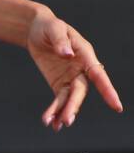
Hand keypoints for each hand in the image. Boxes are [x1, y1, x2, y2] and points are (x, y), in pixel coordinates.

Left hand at [26, 11, 122, 130]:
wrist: (36, 31)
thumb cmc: (50, 26)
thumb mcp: (54, 29)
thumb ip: (60, 41)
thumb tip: (67, 53)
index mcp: (85, 55)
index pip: (98, 74)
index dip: (107, 90)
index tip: (116, 106)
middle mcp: (81, 69)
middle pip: (81, 91)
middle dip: (74, 106)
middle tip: (67, 120)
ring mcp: (70, 77)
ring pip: (70, 98)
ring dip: (63, 112)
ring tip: (56, 125)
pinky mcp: (59, 83)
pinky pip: (59, 99)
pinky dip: (54, 110)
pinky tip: (49, 121)